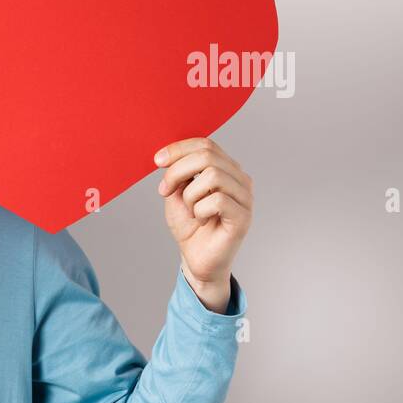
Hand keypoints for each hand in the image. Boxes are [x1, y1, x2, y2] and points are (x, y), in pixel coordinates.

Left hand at [153, 137, 252, 312]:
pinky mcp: (243, 216)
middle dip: (177, 171)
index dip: (178, 148)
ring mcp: (245, 197)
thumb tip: (169, 156)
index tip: (157, 160)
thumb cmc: (190, 226)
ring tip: (190, 209)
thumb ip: (177, 173)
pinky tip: (202, 219)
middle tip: (164, 190)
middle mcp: (239, 179)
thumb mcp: (176, 194)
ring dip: (190, 194)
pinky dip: (199, 210)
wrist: (196, 258)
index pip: (206, 144)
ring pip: (212, 176)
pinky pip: (217, 199)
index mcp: (225, 169)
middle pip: (207, 156)